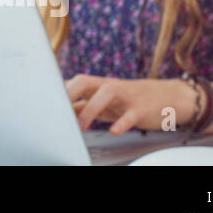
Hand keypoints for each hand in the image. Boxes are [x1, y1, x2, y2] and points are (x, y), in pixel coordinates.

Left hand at [67, 74, 196, 135]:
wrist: (168, 97)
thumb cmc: (130, 100)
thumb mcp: (105, 103)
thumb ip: (84, 106)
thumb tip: (59, 111)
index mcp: (98, 85)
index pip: (73, 82)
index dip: (58, 91)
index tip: (44, 103)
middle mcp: (110, 87)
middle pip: (85, 81)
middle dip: (69, 93)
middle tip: (58, 111)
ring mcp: (126, 96)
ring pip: (106, 93)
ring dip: (91, 108)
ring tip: (80, 126)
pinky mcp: (141, 108)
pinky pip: (131, 114)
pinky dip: (122, 122)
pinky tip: (114, 131)